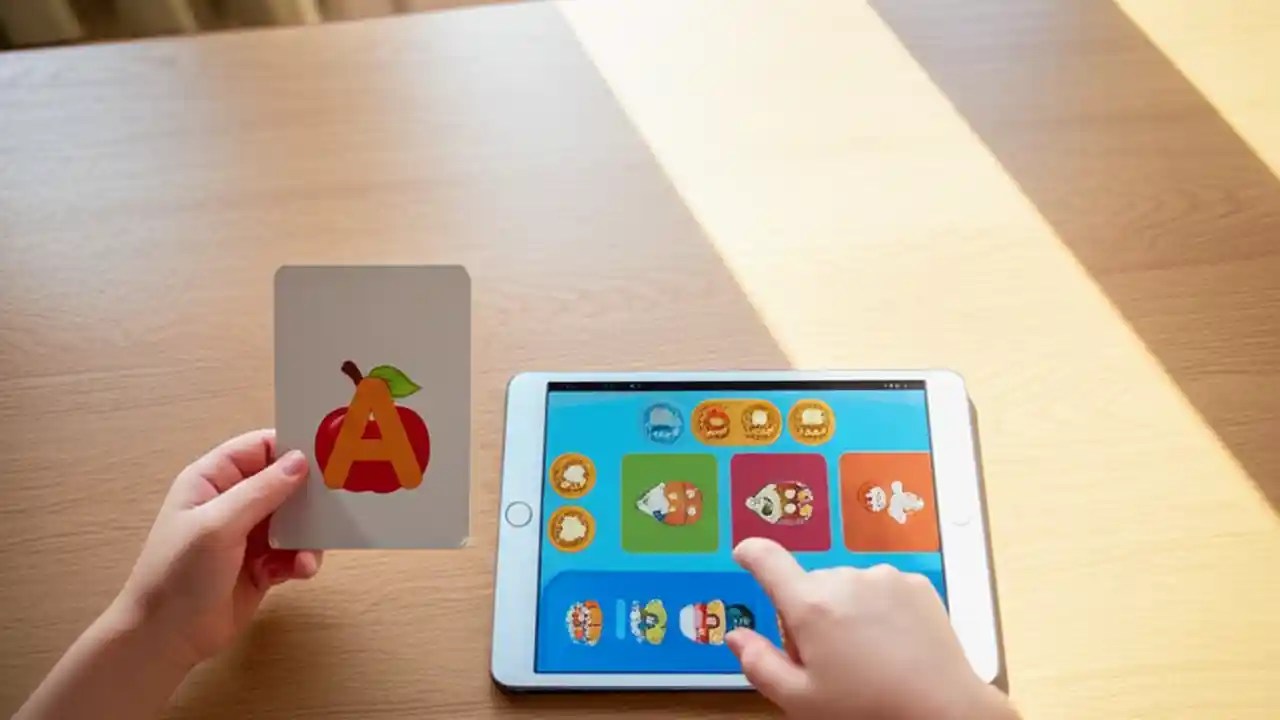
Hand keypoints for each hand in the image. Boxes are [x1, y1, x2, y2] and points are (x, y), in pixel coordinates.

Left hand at [116, 429, 322, 666]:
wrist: (166, 638)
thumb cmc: (179, 574)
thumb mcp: (218, 526)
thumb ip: (262, 491)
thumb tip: (301, 460)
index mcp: (213, 480)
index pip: (260, 448)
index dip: (292, 448)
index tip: (328, 456)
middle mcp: (232, 502)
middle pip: (284, 482)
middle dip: (308, 497)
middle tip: (334, 505)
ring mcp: (248, 534)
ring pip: (295, 520)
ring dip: (307, 536)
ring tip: (307, 555)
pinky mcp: (262, 564)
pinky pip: (294, 552)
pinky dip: (300, 560)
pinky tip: (297, 572)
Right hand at [727, 538, 1015, 719]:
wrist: (944, 711)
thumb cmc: (868, 709)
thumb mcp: (800, 700)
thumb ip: (759, 664)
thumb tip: (735, 636)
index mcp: (810, 605)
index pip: (767, 559)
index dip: (750, 554)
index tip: (745, 555)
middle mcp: (845, 579)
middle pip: (810, 587)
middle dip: (809, 615)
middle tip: (826, 659)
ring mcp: (883, 578)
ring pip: (846, 587)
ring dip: (846, 611)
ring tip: (866, 656)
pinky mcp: (914, 584)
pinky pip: (881, 589)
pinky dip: (879, 610)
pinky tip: (891, 645)